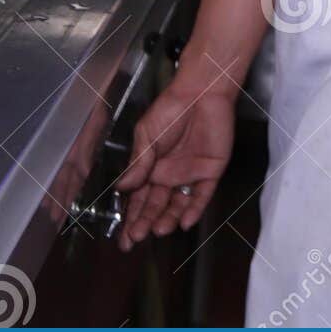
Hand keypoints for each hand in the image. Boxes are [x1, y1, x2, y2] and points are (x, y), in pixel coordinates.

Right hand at [116, 79, 235, 250]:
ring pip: (178, 205)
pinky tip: (185, 222)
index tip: (123, 237)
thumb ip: (138, 163)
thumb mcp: (147, 135)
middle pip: (156, 206)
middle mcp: (169, 174)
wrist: (200, 92)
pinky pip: (202, 196)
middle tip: (135, 239)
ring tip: (158, 230)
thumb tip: (120, 188)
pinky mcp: (210, 172)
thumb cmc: (170, 109)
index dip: (131, 217)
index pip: (139, 198)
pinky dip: (194, 209)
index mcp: (151, 166)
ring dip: (168, 219)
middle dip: (145, 223)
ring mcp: (189, 175)